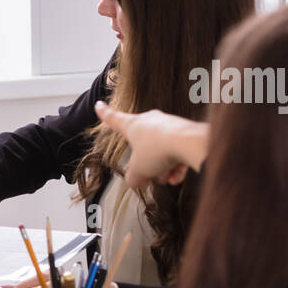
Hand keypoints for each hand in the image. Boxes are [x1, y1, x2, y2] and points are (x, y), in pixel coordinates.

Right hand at [95, 102, 209, 189]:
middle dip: (146, 163)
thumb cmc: (159, 150)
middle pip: (143, 147)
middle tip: (149, 175)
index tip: (99, 105)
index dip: (104, 114)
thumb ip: (133, 178)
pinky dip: (177, 167)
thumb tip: (136, 181)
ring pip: (162, 152)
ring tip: (166, 178)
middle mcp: (151, 122)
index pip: (114, 119)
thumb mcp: (137, 171)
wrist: (188, 143)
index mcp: (133, 126)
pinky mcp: (186, 132)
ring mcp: (169, 126)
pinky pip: (178, 152)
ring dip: (163, 168)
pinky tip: (178, 177)